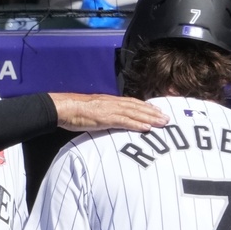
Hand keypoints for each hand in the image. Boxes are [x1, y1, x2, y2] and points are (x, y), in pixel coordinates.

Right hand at [50, 93, 168, 132]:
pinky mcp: (106, 118)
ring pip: (135, 113)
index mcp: (109, 101)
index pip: (131, 102)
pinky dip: (137, 124)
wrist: (63, 108)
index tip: (157, 110)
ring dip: (150, 118)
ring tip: (162, 123)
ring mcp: (110, 110)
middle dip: (153, 113)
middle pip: (137, 107)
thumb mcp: (91, 110)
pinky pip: (125, 122)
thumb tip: (107, 118)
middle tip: (167, 118)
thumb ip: (102, 113)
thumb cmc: (73, 111)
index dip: (145, 107)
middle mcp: (112, 103)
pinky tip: (147, 128)